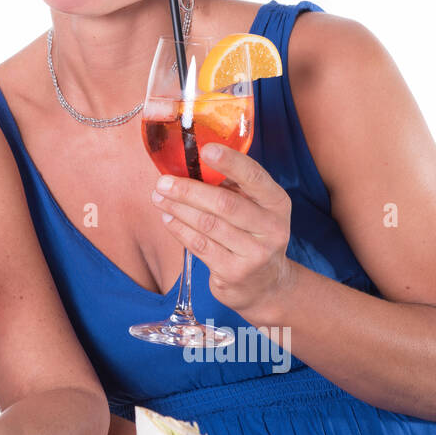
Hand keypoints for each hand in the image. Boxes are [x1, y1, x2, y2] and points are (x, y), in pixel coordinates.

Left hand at [151, 143, 295, 319]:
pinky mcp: (234, 273)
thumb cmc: (252, 235)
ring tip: (158, 197)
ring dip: (178, 208)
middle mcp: (271, 228)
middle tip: (163, 181)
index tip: (205, 149)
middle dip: (188, 190)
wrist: (266, 285)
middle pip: (224, 203)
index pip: (255, 177)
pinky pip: (200, 245)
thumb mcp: (255, 209)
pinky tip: (167, 218)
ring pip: (208, 224)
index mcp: (277, 203)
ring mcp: (254, 253)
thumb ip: (233, 187)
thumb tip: (190, 162)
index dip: (230, 162)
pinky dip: (179, 229)